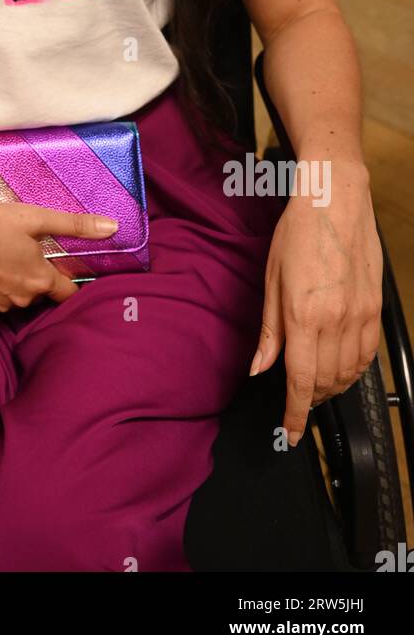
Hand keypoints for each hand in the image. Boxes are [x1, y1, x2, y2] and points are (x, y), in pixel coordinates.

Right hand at [0, 195, 118, 313]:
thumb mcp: (35, 218)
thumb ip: (75, 225)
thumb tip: (114, 228)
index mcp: (41, 282)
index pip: (69, 293)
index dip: (70, 280)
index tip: (66, 267)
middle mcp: (22, 301)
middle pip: (41, 293)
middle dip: (37, 276)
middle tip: (25, 249)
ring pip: (17, 297)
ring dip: (15, 281)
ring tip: (1, 254)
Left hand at [250, 158, 382, 447]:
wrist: (336, 201)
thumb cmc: (298, 232)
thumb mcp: (271, 279)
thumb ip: (269, 330)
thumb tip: (259, 367)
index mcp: (305, 315)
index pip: (301, 380)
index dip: (296, 414)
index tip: (292, 433)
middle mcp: (336, 321)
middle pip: (326, 381)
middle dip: (310, 400)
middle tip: (297, 402)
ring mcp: (361, 316)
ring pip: (349, 372)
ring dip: (332, 388)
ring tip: (317, 388)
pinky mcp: (376, 309)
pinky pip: (368, 354)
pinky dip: (354, 370)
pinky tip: (343, 370)